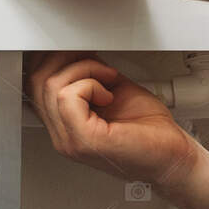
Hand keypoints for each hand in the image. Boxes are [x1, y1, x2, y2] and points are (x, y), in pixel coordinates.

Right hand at [28, 51, 198, 191]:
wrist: (172, 157)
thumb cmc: (151, 133)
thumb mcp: (113, 92)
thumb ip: (91, 76)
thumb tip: (80, 52)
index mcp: (66, 125)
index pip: (35, 86)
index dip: (55, 61)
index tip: (82, 54)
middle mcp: (63, 136)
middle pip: (37, 83)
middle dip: (66, 59)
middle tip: (95, 62)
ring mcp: (70, 141)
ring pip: (50, 86)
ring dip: (83, 69)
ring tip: (107, 79)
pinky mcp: (84, 141)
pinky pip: (66, 97)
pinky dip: (89, 84)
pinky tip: (108, 94)